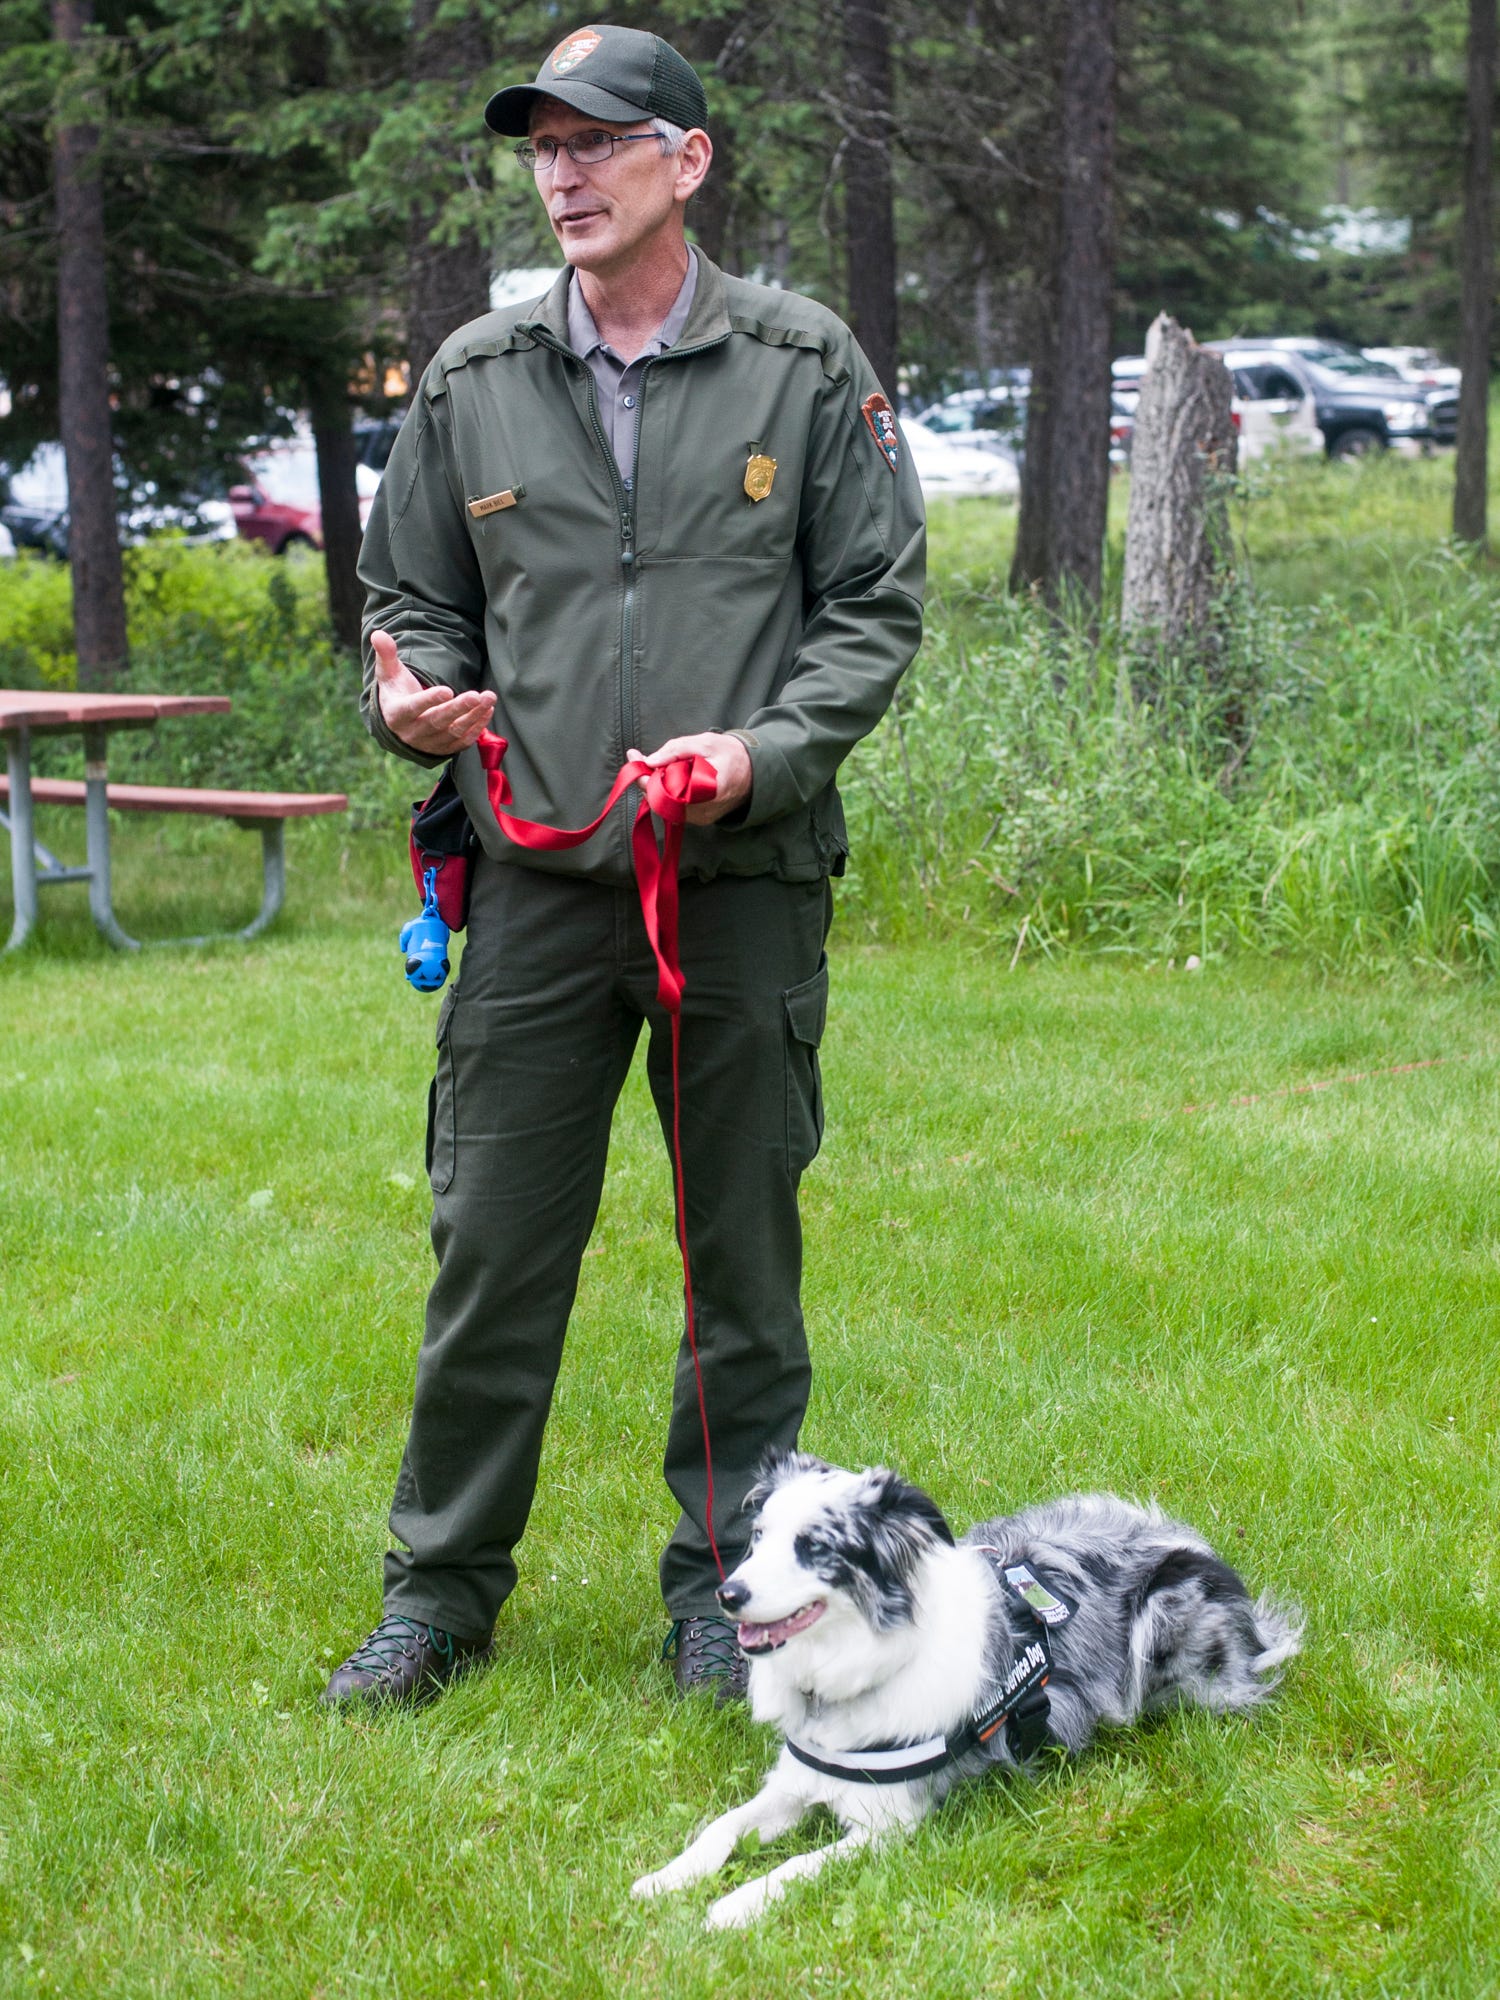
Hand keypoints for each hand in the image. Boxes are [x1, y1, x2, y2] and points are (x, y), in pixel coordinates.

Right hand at [371, 629, 495, 755]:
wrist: (400, 722)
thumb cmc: (396, 691)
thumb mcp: (388, 673)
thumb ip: (386, 654)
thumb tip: (378, 633)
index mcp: (397, 714)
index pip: (413, 708)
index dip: (430, 700)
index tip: (447, 690)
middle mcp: (413, 733)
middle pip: (437, 721)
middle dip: (458, 708)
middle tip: (476, 695)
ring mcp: (430, 743)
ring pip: (453, 731)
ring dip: (473, 716)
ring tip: (489, 698)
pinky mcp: (444, 748)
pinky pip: (463, 741)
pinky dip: (477, 727)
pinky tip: (487, 710)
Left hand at [629, 731, 752, 825]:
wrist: (754, 771)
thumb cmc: (731, 754)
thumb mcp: (705, 743)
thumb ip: (676, 750)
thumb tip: (650, 760)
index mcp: (708, 791)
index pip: (668, 791)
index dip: (648, 778)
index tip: (636, 760)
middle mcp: (703, 811)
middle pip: (663, 801)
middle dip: (649, 780)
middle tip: (640, 760)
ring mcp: (701, 818)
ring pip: (667, 806)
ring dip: (657, 786)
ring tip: (656, 766)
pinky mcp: (699, 819)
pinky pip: (675, 808)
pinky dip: (668, 793)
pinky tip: (669, 777)